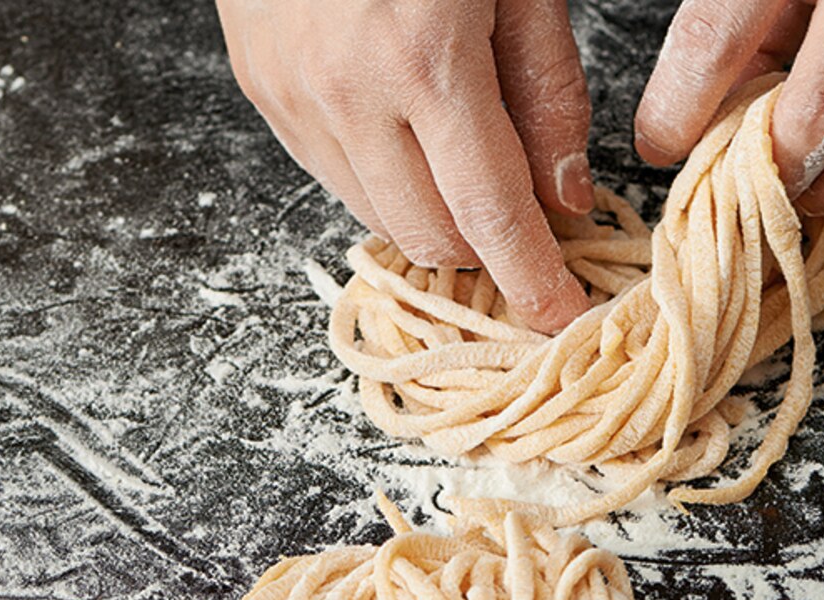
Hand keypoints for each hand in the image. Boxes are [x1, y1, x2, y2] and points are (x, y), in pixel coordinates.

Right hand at [217, 0, 594, 331]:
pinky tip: (404, 133)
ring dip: (433, 215)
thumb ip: (547, 91)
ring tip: (461, 162)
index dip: (530, 278)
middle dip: (486, 248)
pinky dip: (383, 180)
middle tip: (523, 222)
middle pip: (431, 236)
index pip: (489, 214)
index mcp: (425, 59)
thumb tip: (563, 197)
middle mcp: (346, 93)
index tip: (557, 317)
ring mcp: (291, 97)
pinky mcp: (260, 91)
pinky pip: (333, 178)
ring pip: (378, 218)